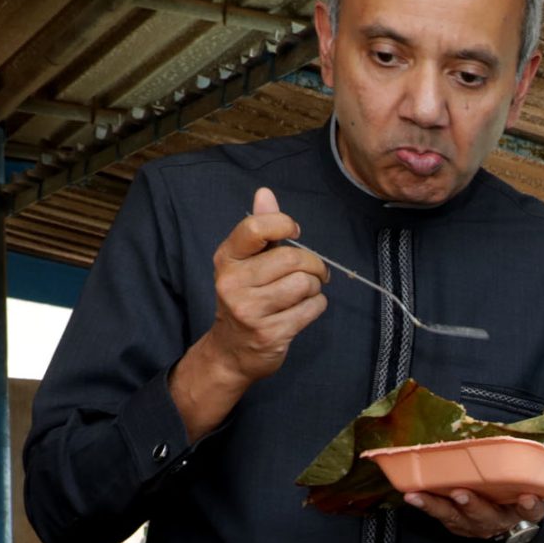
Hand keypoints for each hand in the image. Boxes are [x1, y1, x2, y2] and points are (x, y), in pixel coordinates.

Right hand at [170, 186, 329, 437]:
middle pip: (292, 259)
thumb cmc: (246, 297)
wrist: (232, 349)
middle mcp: (233, 283)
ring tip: (305, 292)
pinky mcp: (270, 333)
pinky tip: (304, 309)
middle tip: (315, 271)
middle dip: (313, 264)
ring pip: (304, 284)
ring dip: (314, 287)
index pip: (254, 228)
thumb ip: (259, 229)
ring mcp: (250, 310)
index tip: (294, 231)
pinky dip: (316, 306)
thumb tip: (265, 192)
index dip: (282, 224)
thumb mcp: (245, 262)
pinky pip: (311, 309)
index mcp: (227, 259)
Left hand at [405, 490, 541, 541]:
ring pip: (452, 516)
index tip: (527, 498)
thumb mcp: (529, 505)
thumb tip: (530, 496)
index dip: (528, 507)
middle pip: (482, 515)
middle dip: (472, 505)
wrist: (501, 528)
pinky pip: (439, 513)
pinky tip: (412, 494)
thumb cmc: (513, 507)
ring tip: (417, 495)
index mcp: (515, 515)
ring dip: (434, 505)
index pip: (527, 513)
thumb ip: (532, 503)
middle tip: (461, 494)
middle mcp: (491, 523)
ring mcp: (469, 524)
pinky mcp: (453, 522)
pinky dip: (425, 503)